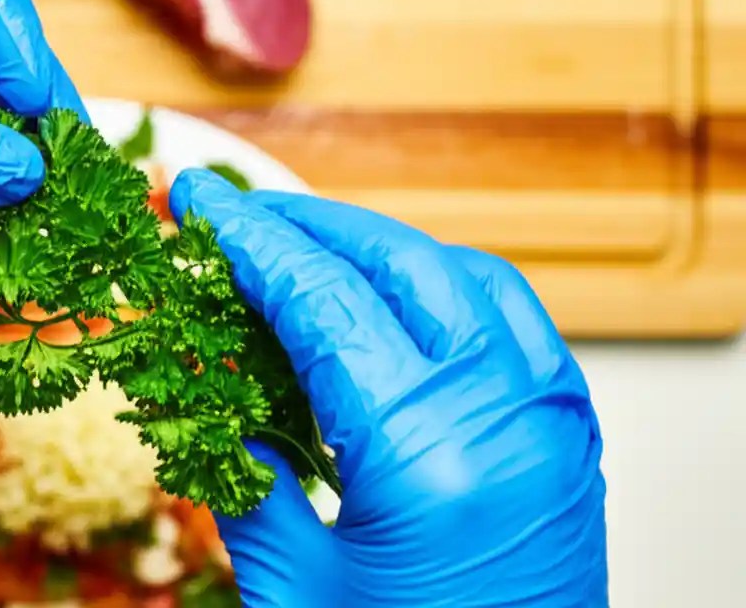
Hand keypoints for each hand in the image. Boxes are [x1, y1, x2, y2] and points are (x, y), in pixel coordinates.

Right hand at [169, 170, 607, 605]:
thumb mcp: (297, 592)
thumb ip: (248, 481)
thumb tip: (208, 402)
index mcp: (426, 456)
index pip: (325, 299)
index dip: (252, 240)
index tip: (202, 201)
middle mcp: (506, 417)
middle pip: (400, 264)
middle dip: (309, 224)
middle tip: (238, 213)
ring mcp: (552, 422)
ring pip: (462, 277)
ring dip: (376, 247)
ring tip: (301, 245)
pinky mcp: (568, 437)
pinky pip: (509, 319)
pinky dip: (441, 286)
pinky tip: (390, 296)